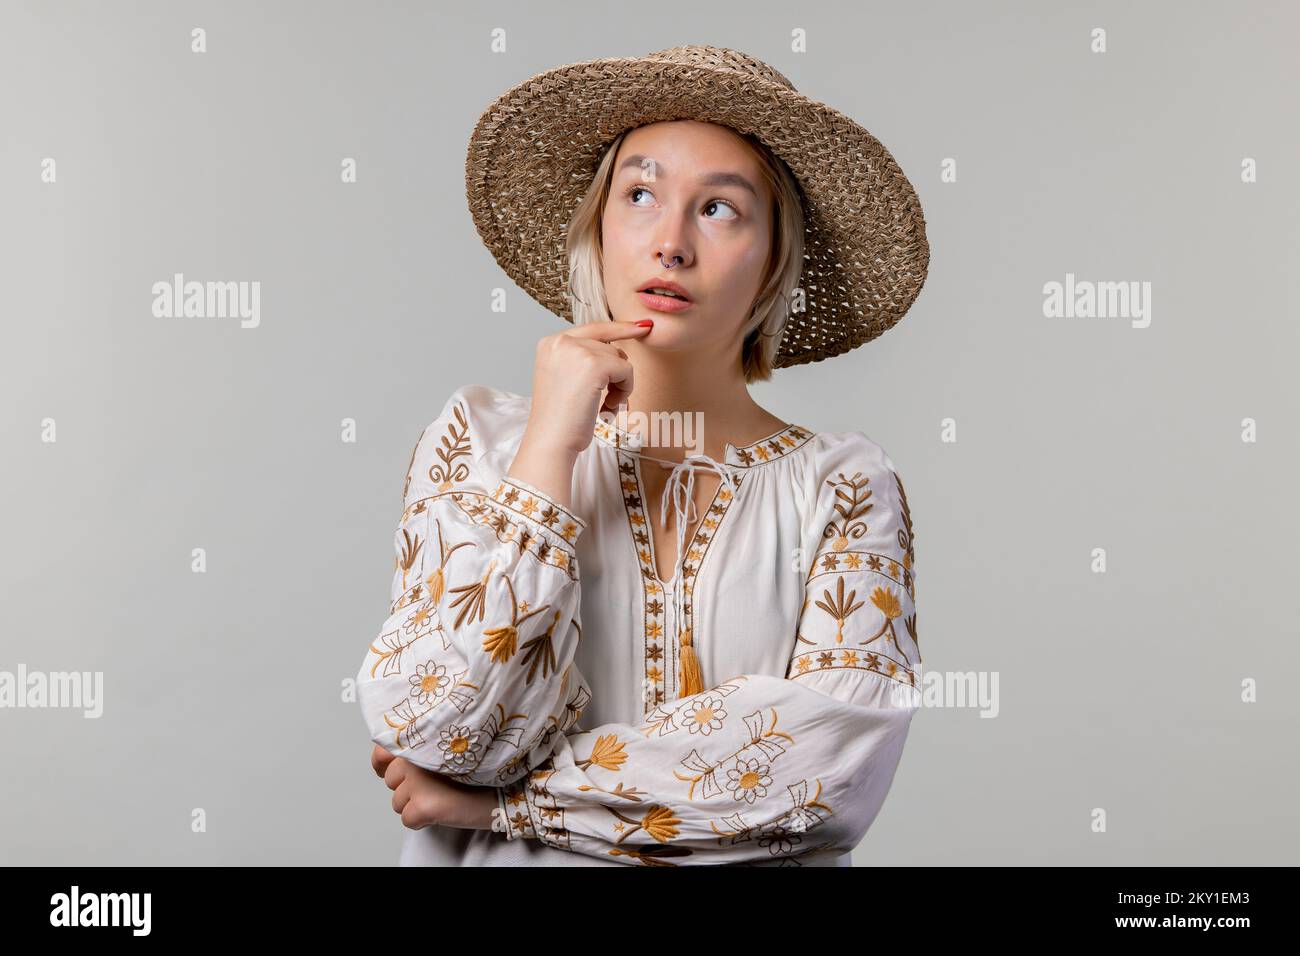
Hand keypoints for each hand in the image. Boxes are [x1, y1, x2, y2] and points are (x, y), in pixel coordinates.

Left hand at [371, 744, 497, 830]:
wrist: (507, 789)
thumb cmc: (481, 769)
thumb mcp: (447, 749)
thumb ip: (420, 748)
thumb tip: (391, 762)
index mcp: (420, 740)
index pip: (382, 753)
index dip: (386, 764)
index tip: (398, 770)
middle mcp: (415, 758)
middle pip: (391, 780)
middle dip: (408, 786)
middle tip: (437, 783)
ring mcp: (417, 782)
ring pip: (398, 802)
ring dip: (416, 803)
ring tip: (443, 795)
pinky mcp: (424, 806)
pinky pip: (408, 820)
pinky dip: (422, 821)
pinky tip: (443, 810)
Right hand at [526, 318, 654, 459]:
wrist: (551, 442)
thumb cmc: (561, 420)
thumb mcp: (565, 379)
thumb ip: (583, 360)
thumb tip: (620, 351)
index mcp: (550, 343)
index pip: (592, 328)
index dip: (619, 328)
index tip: (642, 327)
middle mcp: (560, 341)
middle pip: (608, 345)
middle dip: (615, 373)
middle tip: (608, 401)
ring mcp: (576, 351)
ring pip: (619, 358)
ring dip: (620, 385)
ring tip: (605, 406)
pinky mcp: (593, 365)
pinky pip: (626, 371)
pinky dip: (625, 391)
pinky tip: (609, 407)